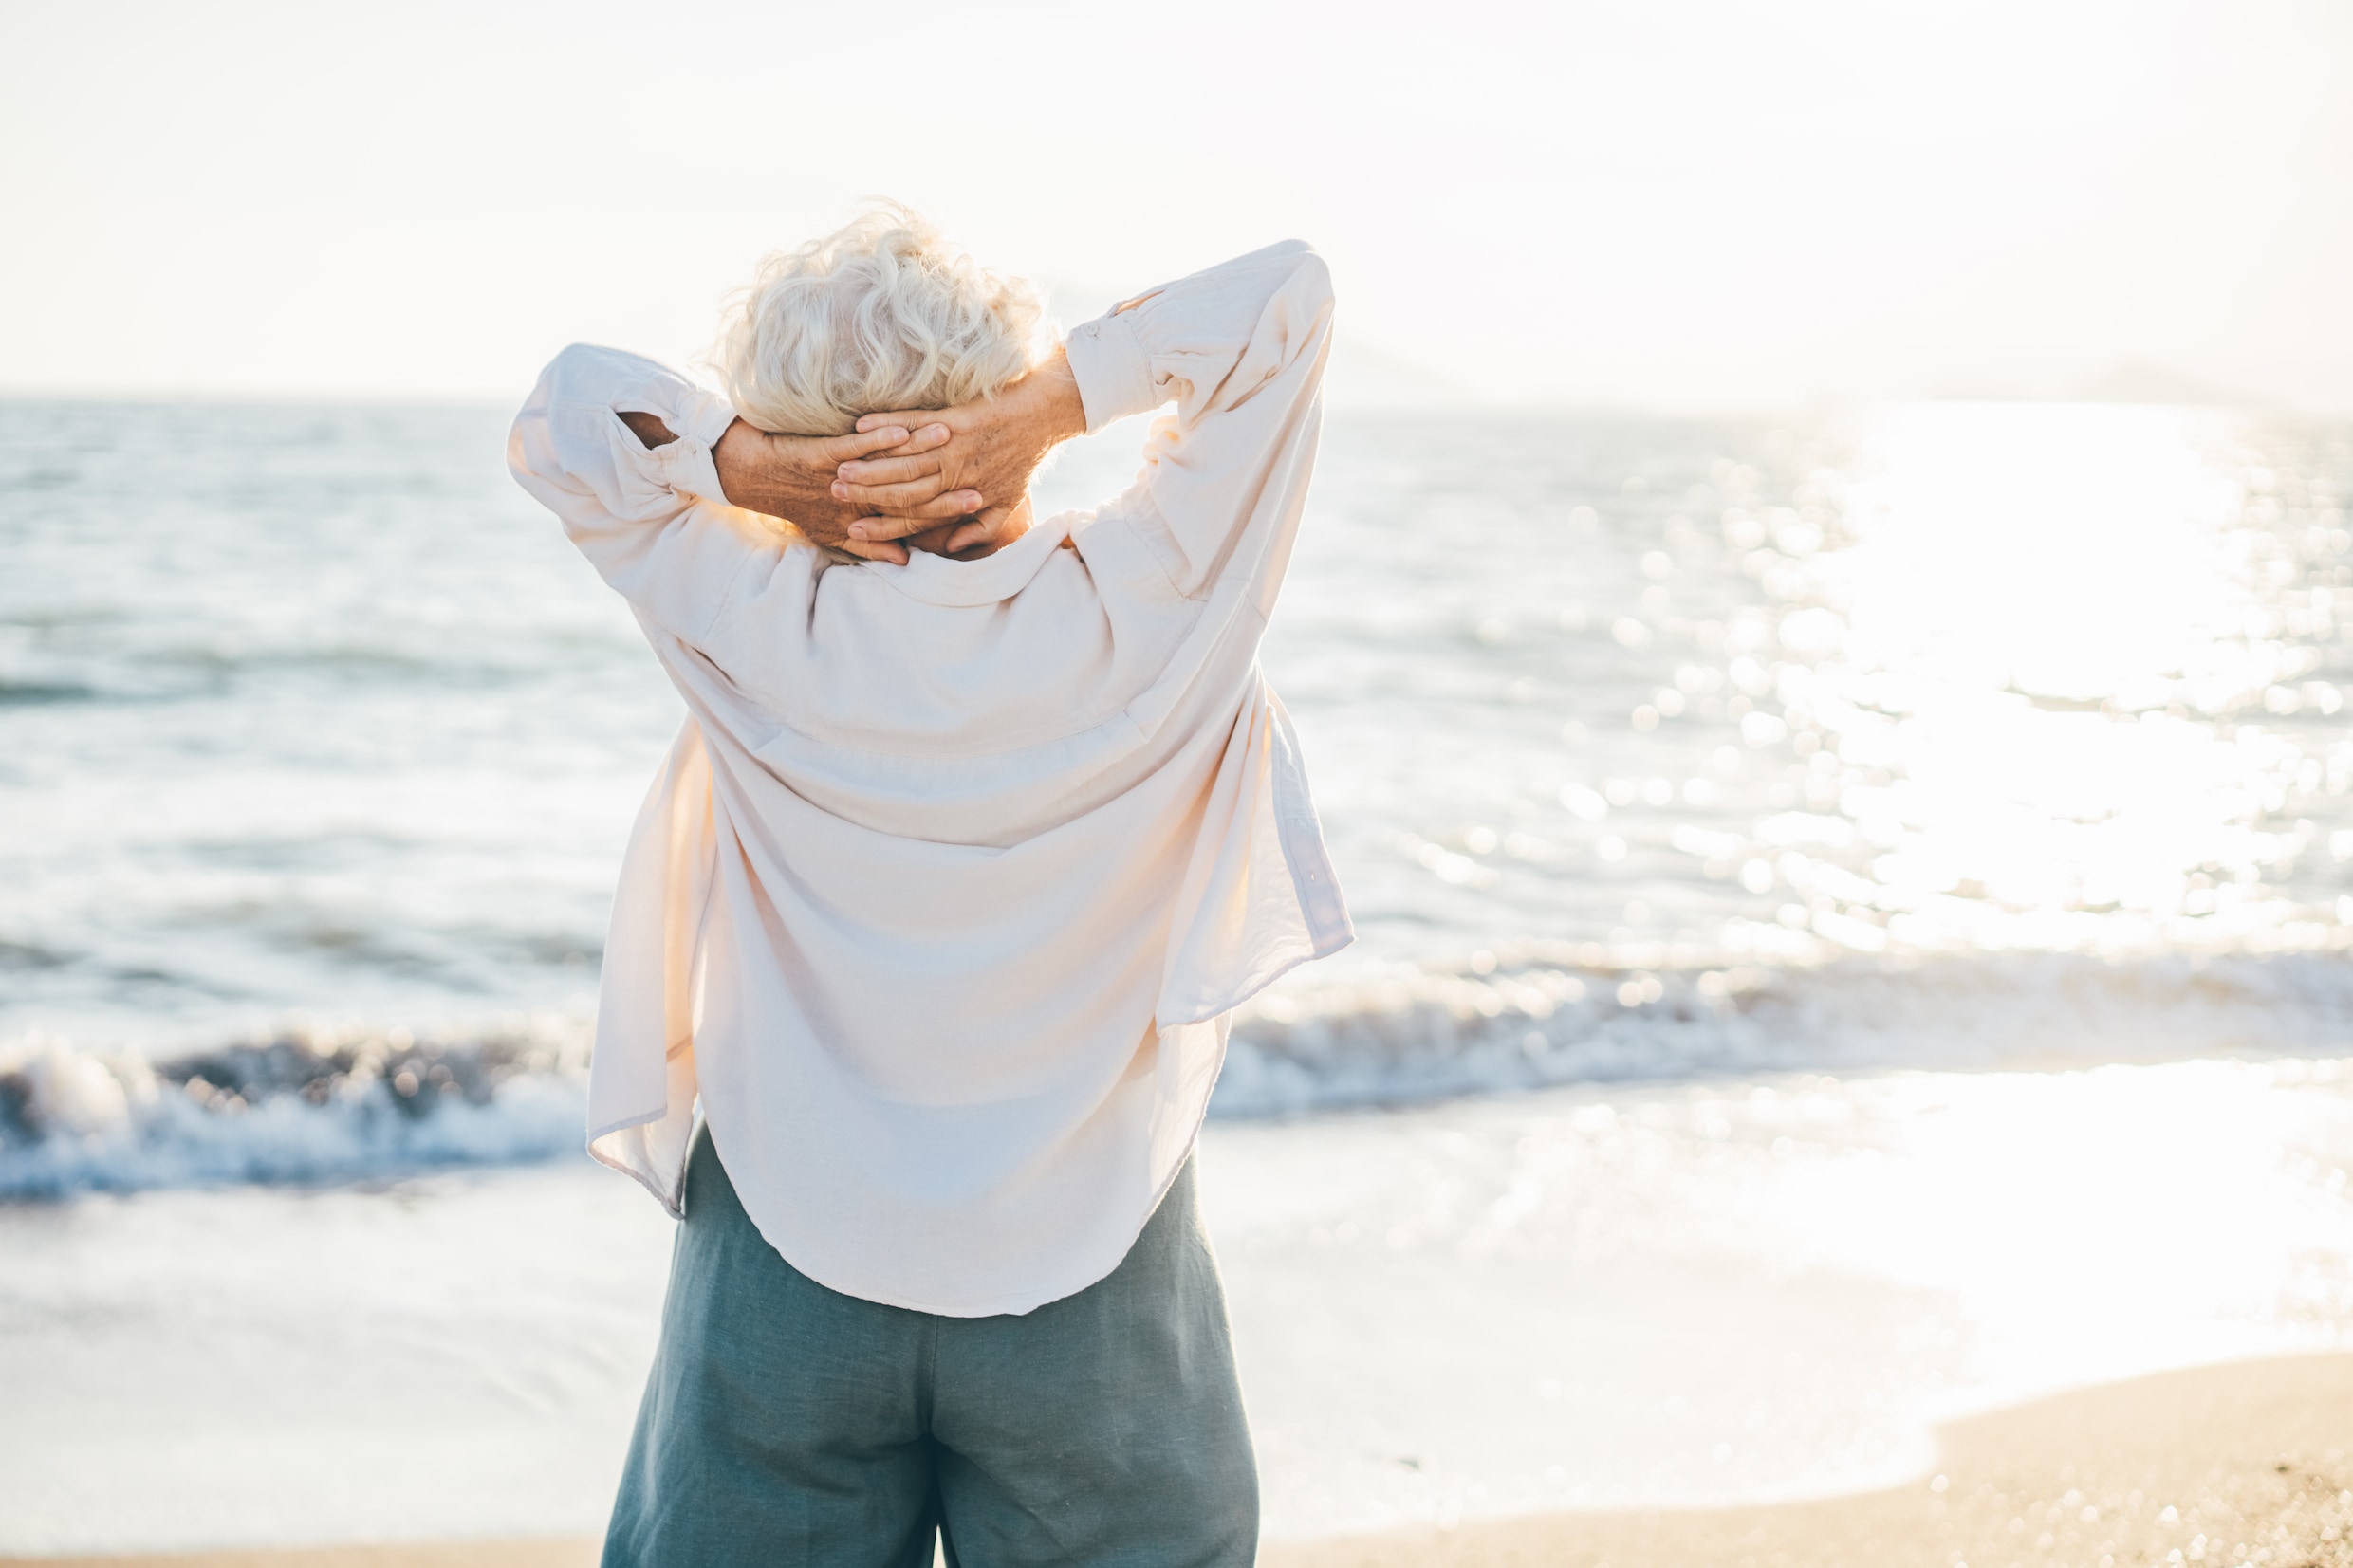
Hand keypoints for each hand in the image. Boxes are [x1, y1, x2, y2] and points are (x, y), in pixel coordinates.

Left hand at [708, 419, 980, 563]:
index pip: (911, 518)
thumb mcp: (831, 530)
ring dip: (918, 454)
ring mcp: (837, 480)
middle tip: (978, 481)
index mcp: (859, 520)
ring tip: (951, 439)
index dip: (945, 512)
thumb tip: (901, 560)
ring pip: (884, 470)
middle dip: (944, 489)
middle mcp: (852, 504)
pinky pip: (853, 448)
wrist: (745, 476)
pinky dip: (879, 439)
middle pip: (906, 497)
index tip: (976, 502)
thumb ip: (871, 545)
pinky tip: (904, 427)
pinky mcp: (819, 457)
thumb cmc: (792, 501)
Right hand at [833, 349, 1086, 557]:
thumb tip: (951, 547)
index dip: (883, 528)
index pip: (916, 519)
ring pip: (903, 461)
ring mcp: (953, 446)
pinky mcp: (954, 418)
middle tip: (833, 499)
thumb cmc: (1022, 461)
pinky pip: (914, 422)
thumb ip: (978, 529)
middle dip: (866, 497)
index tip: (853, 533)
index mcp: (962, 497)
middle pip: (902, 491)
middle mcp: (955, 475)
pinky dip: (887, 425)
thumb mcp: (1006, 504)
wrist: (1041, 418)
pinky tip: (862, 425)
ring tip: (839, 470)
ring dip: (869, 466)